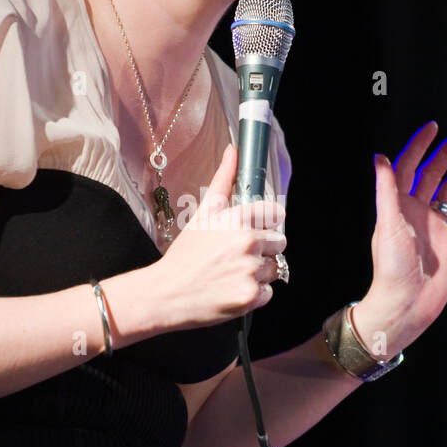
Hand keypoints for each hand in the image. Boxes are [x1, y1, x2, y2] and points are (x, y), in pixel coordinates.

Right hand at [152, 144, 286, 329]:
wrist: (166, 294)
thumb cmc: (184, 255)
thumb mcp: (202, 214)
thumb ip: (223, 180)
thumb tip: (233, 150)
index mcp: (237, 219)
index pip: (276, 213)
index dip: (267, 222)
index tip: (257, 229)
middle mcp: (247, 242)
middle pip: (279, 243)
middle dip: (263, 249)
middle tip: (237, 257)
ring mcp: (251, 271)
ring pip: (275, 269)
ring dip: (259, 273)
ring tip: (233, 274)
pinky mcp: (251, 296)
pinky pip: (269, 293)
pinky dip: (254, 294)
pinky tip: (232, 289)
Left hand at [351, 122, 446, 358]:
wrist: (405, 304)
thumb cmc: (391, 266)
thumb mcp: (387, 223)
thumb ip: (387, 189)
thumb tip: (380, 156)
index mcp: (400, 206)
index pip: (410, 168)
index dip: (420, 146)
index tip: (434, 128)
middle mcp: (419, 214)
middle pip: (433, 176)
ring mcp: (438, 230)